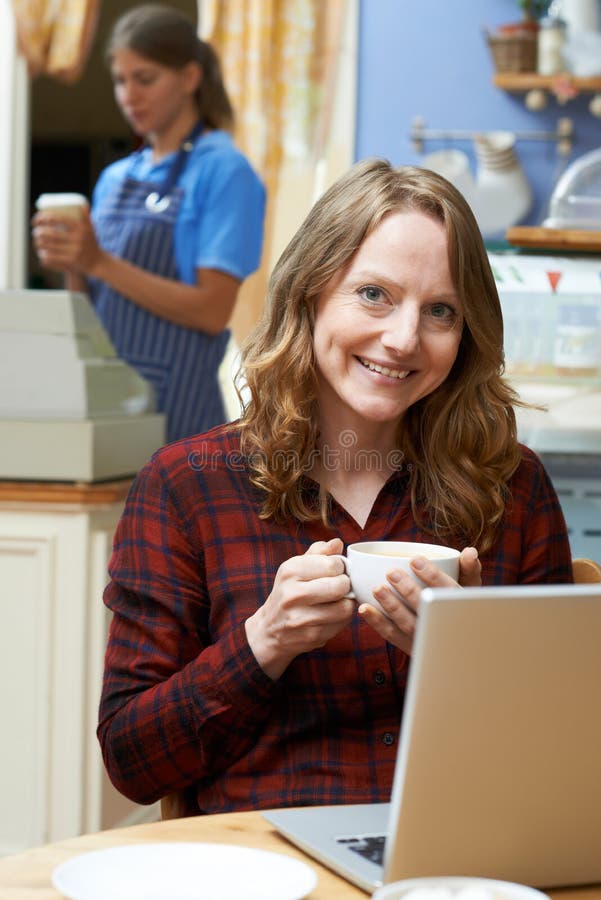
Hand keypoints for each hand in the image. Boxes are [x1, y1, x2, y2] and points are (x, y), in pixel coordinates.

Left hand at [32, 207, 103, 275]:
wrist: (97, 262)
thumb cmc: (90, 243)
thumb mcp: (90, 228)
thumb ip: (85, 216)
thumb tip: (82, 204)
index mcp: (80, 227)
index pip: (57, 218)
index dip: (43, 217)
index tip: (37, 220)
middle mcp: (78, 238)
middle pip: (49, 233)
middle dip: (38, 232)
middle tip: (36, 232)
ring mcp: (75, 251)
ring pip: (48, 246)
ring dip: (38, 244)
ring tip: (37, 243)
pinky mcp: (71, 262)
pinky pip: (51, 258)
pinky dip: (44, 256)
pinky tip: (43, 254)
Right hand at [245, 538, 354, 679]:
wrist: (269, 630)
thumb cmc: (288, 592)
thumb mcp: (296, 568)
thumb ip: (318, 553)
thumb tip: (338, 543)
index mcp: (290, 571)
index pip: (332, 564)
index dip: (340, 567)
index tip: (335, 571)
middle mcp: (292, 594)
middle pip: (339, 586)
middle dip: (345, 585)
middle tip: (340, 586)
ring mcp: (301, 618)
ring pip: (344, 607)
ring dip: (346, 603)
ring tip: (338, 600)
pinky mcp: (311, 636)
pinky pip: (341, 624)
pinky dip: (342, 618)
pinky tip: (333, 614)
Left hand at [358, 546, 480, 654]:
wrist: (461, 647)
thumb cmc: (462, 609)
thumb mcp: (470, 591)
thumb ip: (468, 570)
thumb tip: (469, 551)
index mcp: (462, 609)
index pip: (449, 592)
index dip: (432, 576)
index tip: (415, 560)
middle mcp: (446, 628)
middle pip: (427, 610)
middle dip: (408, 591)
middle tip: (391, 573)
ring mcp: (428, 640)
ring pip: (408, 626)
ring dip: (391, 607)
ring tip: (377, 589)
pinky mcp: (412, 649)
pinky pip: (393, 637)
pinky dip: (377, 623)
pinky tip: (364, 609)